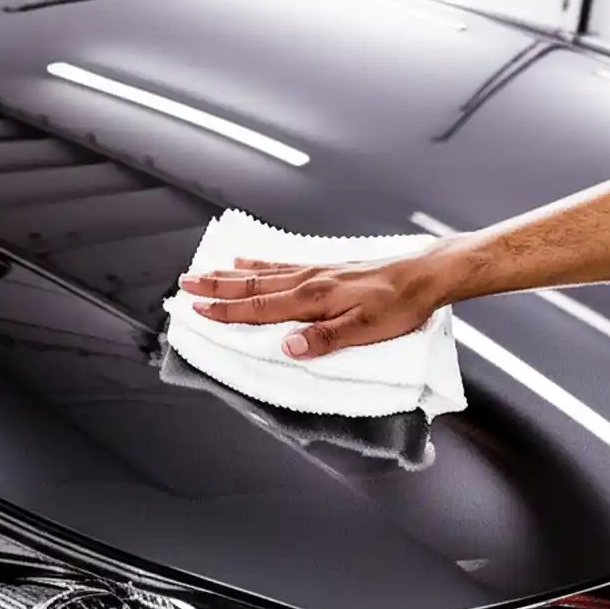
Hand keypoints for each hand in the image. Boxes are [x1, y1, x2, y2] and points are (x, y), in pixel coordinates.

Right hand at [178, 256, 449, 358]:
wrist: (424, 276)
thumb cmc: (399, 307)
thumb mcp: (366, 330)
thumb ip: (325, 339)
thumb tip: (287, 347)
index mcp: (313, 299)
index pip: (259, 308)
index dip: (226, 311)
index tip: (196, 309)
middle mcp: (308, 281)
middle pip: (251, 285)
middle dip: (216, 287)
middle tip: (185, 284)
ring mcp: (314, 271)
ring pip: (262, 272)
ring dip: (230, 275)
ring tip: (205, 271)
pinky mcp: (325, 267)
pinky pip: (281, 263)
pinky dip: (258, 263)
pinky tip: (247, 260)